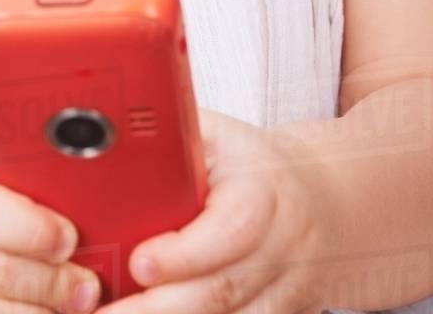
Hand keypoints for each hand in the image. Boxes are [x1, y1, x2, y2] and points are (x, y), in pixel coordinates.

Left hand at [98, 107, 333, 313]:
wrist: (325, 202)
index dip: (184, 254)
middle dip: (158, 308)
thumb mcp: (220, 137)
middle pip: (221, 291)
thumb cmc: (256, 166)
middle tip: (107, 313)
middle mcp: (277, 249)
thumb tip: (115, 136)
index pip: (230, 230)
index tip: (140, 263)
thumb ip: (173, 137)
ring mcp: (282, 291)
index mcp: (261, 195)